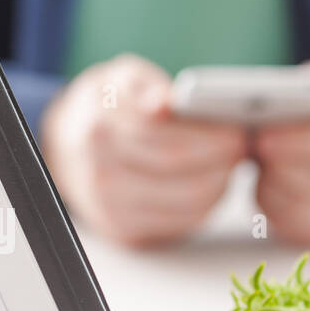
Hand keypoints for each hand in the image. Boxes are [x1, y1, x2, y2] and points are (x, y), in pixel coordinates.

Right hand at [40, 54, 248, 245]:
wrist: (67, 147)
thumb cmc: (108, 108)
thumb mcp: (122, 79)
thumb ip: (149, 86)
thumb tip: (167, 102)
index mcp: (100, 130)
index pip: (171, 142)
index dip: (213, 136)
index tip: (238, 127)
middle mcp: (101, 174)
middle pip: (184, 177)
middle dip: (224, 160)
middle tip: (242, 144)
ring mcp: (110, 207)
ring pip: (189, 204)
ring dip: (220, 182)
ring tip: (229, 162)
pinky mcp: (123, 231)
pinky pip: (181, 223)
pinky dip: (205, 204)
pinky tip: (209, 182)